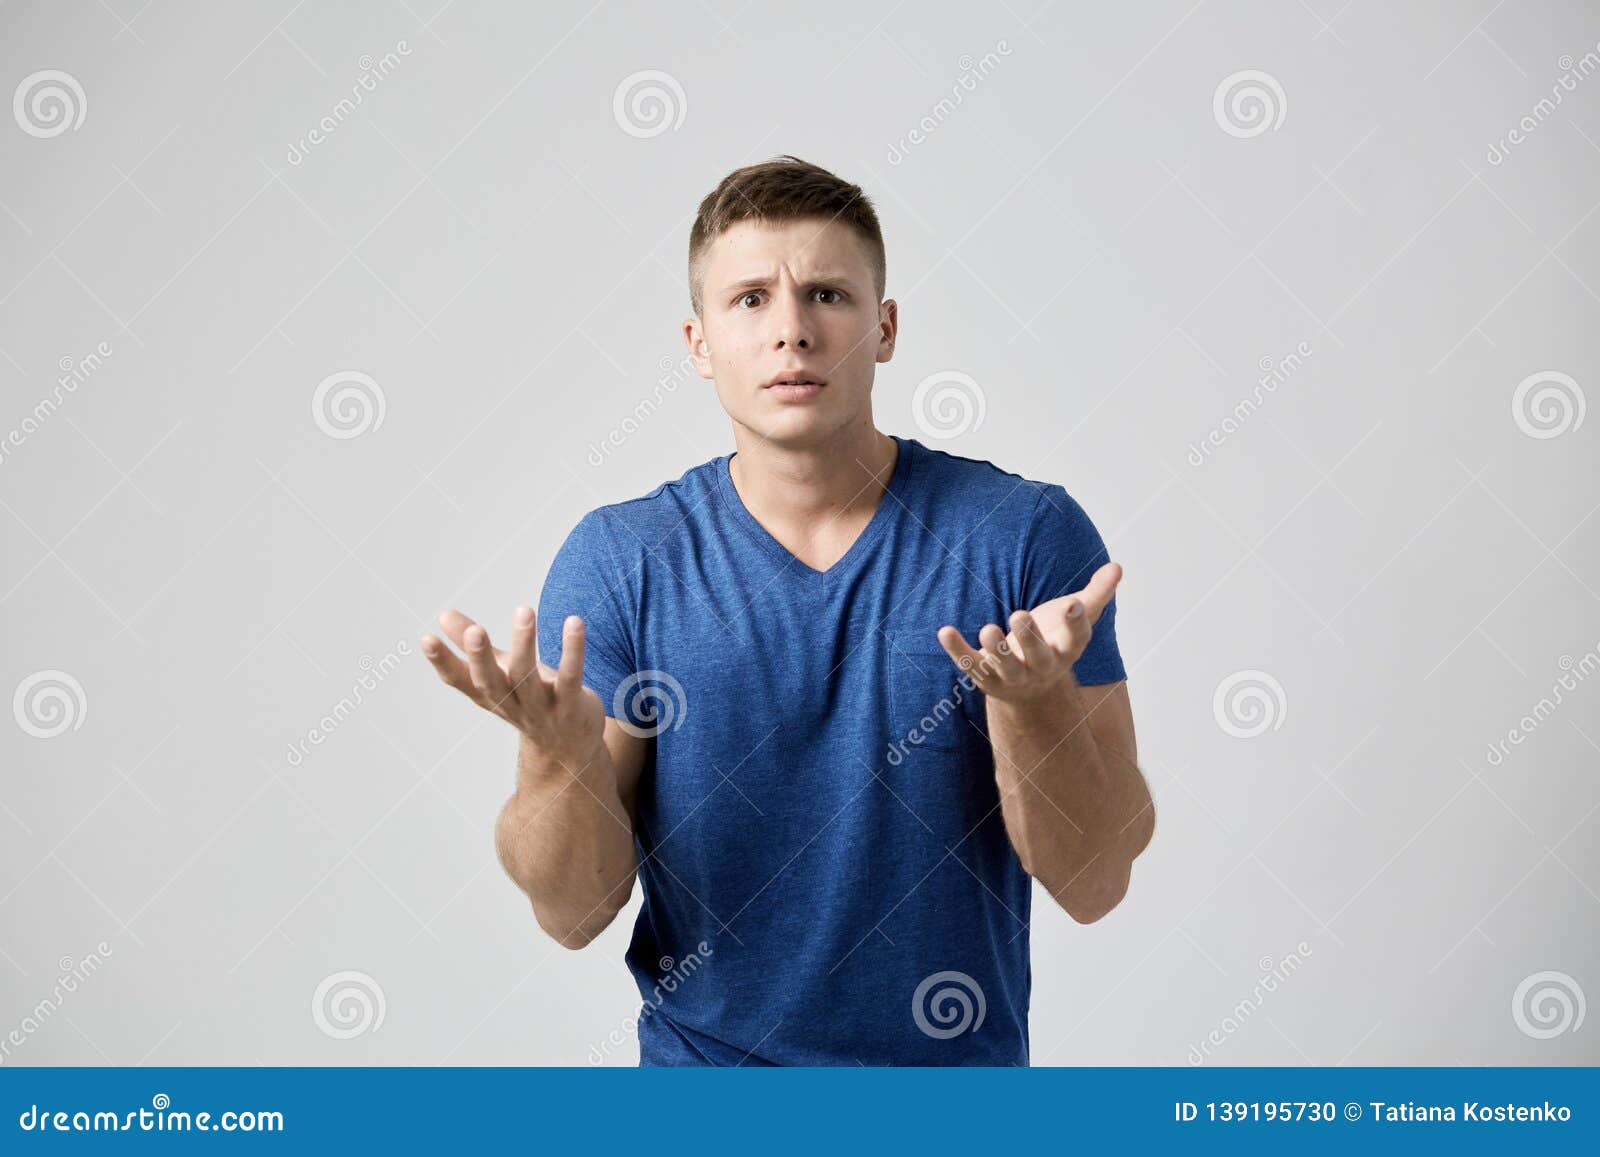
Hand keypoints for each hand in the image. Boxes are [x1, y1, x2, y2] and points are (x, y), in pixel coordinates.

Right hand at [420, 606, 604, 761]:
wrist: (568, 750)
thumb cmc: (529, 701)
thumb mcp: (499, 673)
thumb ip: (474, 645)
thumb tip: (443, 615)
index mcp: (489, 694)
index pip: (460, 680)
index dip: (443, 662)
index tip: (426, 639)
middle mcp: (510, 704)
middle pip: (490, 683)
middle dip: (480, 658)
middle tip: (475, 630)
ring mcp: (541, 709)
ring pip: (529, 678)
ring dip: (525, 644)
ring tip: (524, 611)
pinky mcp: (571, 707)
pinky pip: (570, 677)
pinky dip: (572, 651)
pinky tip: (574, 623)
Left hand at [935, 562, 1122, 705]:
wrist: (1031, 689)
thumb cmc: (1054, 643)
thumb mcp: (1077, 619)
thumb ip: (1096, 594)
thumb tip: (1117, 566)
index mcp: (1066, 651)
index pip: (1076, 639)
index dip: (1075, 624)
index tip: (1073, 604)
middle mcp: (1041, 667)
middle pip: (1038, 657)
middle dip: (1029, 639)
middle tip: (1019, 615)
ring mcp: (1012, 676)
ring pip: (1004, 667)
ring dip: (996, 650)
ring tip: (987, 629)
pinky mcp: (985, 676)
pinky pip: (970, 664)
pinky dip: (957, 650)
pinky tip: (945, 631)